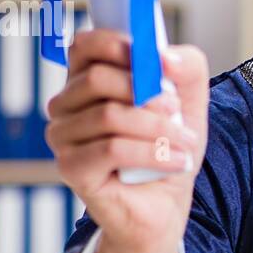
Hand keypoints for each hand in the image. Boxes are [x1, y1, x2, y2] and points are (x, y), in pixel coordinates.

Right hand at [45, 31, 209, 252]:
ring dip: (159, 129)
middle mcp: (65, 105)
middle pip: (99, 78)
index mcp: (86, 80)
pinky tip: (175, 162)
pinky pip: (112, 149)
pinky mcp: (71, 168)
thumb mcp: (189, 102)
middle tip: (177, 111)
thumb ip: (186, 67)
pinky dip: (152, 154)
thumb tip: (165, 56)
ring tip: (185, 144)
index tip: (155, 61)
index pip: (84, 45)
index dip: (119, 45)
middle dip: (148, 93)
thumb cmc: (167, 148)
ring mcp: (62, 137)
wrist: (163, 207)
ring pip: (109, 116)